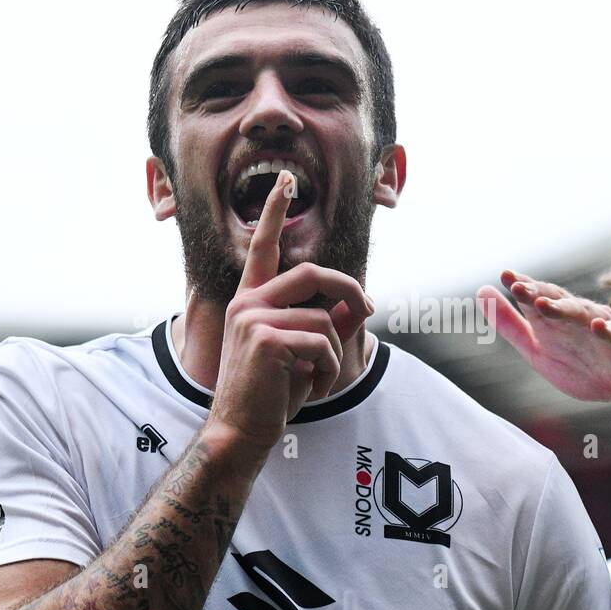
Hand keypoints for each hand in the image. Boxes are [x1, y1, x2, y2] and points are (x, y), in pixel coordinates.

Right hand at [210, 171, 373, 454]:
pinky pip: (322, 342)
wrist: (241, 431)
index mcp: (251, 299)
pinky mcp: (266, 339)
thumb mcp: (304, 352)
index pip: (264, 246)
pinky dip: (328, 368)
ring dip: (334, 353)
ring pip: (324, 319)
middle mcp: (247, 302)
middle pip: (314, 273)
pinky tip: (310, 387)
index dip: (274, 210)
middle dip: (349, 290)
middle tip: (369, 307)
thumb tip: (361, 303)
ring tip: (316, 378)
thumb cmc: (270, 394)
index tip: (286, 179)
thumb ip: (329, 322)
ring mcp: (252, 318)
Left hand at [477, 270, 610, 425]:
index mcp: (556, 319)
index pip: (537, 297)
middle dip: (537, 293)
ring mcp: (603, 328)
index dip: (522, 286)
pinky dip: (606, 331)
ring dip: (563, 309)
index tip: (503, 275)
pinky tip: (597, 326)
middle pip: (557, 300)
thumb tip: (481, 293)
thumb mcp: (538, 350)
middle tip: (516, 286)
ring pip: (582, 314)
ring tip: (543, 305)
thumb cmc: (585, 366)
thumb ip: (510, 326)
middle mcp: (579, 317)